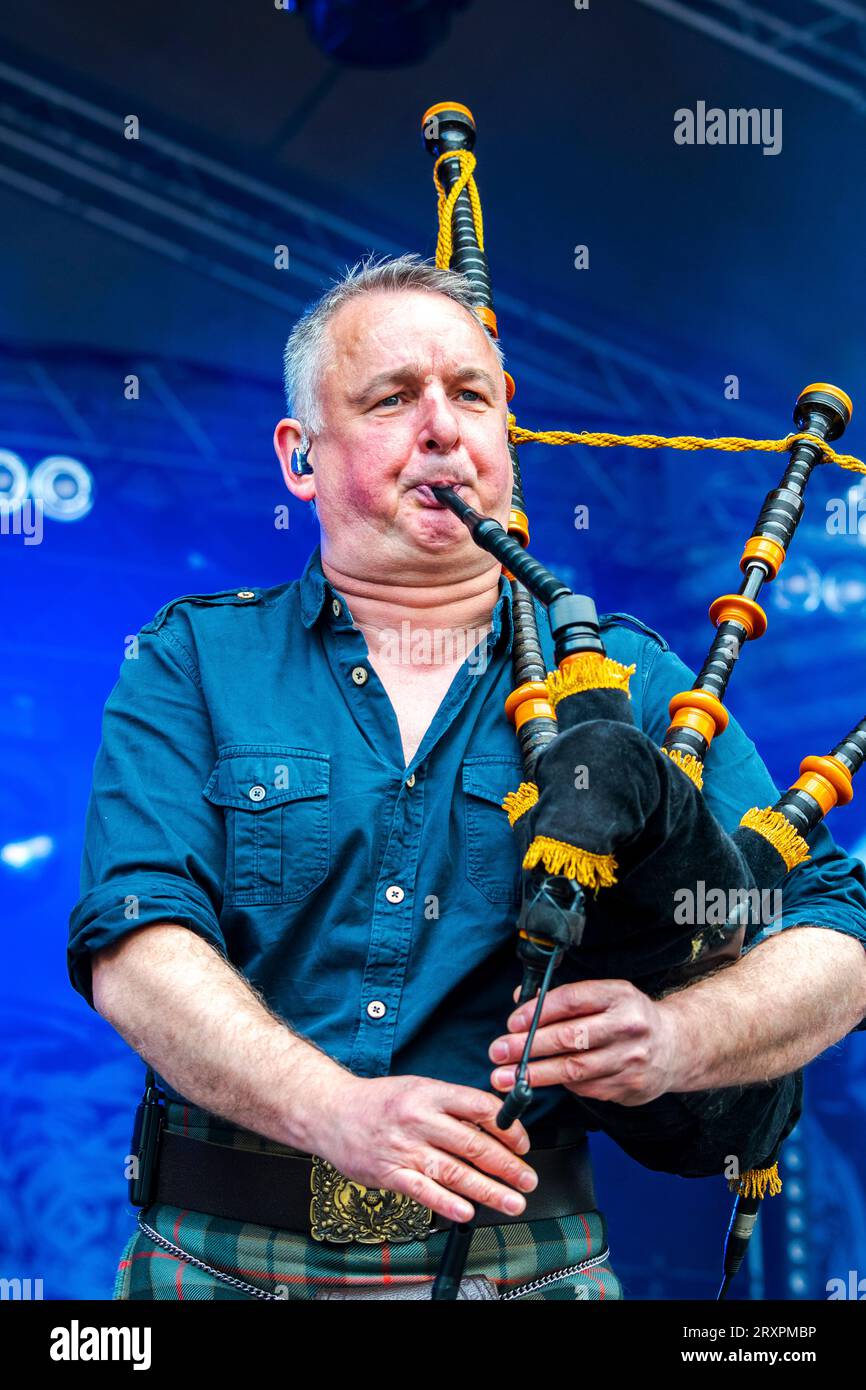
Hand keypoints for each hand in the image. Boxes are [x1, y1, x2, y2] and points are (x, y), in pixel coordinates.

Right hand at [315, 1072, 537, 1224]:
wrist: (332, 1111)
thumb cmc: (379, 1102)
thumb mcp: (418, 1088)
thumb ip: (452, 1106)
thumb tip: (493, 1124)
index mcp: (431, 1093)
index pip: (480, 1108)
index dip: (508, 1128)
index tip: (522, 1144)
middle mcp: (420, 1119)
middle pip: (473, 1144)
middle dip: (507, 1165)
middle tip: (527, 1179)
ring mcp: (404, 1148)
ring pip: (454, 1171)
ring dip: (488, 1190)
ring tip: (512, 1201)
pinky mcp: (389, 1173)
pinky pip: (423, 1191)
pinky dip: (447, 1203)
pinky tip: (467, 1212)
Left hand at [488, 979, 681, 1106]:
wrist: (676, 1045)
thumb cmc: (629, 1016)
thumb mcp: (605, 995)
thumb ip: (565, 999)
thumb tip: (521, 1001)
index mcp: (619, 995)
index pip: (572, 1000)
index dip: (537, 1012)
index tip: (512, 1024)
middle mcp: (628, 1027)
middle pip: (570, 1038)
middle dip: (528, 1047)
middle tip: (498, 1053)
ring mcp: (631, 1060)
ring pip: (574, 1069)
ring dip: (535, 1074)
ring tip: (507, 1078)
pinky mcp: (630, 1087)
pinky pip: (586, 1088)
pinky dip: (561, 1085)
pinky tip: (542, 1082)